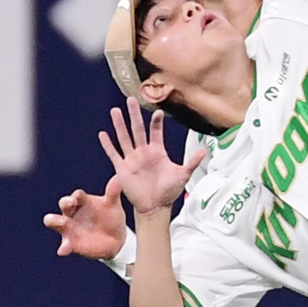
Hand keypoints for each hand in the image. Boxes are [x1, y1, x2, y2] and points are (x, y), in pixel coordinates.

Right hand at [43, 174, 125, 258]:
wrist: (116, 238)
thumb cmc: (111, 216)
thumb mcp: (113, 204)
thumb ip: (113, 192)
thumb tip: (119, 177)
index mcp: (83, 201)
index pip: (77, 195)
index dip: (77, 195)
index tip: (78, 196)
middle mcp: (73, 212)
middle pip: (63, 204)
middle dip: (65, 203)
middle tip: (70, 204)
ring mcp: (70, 227)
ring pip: (54, 221)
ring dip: (55, 220)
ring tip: (61, 222)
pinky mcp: (70, 243)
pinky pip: (64, 245)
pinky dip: (63, 247)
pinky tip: (64, 250)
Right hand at [98, 98, 205, 215]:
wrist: (155, 207)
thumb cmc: (169, 191)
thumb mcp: (183, 175)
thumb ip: (192, 162)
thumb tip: (205, 151)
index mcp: (157, 151)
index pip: (156, 131)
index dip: (157, 122)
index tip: (158, 111)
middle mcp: (143, 152)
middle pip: (137, 129)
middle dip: (134, 114)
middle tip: (131, 99)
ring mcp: (132, 159)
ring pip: (124, 137)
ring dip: (119, 124)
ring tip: (115, 110)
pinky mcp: (122, 169)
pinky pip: (114, 154)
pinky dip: (108, 145)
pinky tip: (103, 134)